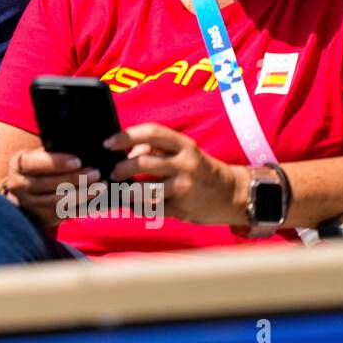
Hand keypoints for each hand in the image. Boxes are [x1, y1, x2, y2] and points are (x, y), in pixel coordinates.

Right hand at [2, 149, 102, 227]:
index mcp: (18, 165)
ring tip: (101, 188)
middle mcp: (19, 186)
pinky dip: (84, 208)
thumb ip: (51, 152)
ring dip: (82, 195)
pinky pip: (66, 214)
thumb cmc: (39, 166)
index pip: (34, 163)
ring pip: (57, 202)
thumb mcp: (37, 155)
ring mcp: (30, 204)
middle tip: (96, 174)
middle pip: (47, 184)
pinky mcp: (42, 218)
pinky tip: (99, 203)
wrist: (25, 191)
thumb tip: (80, 147)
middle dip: (74, 179)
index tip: (78, 161)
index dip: (56, 163)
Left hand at [106, 123, 245, 224]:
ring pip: (145, 190)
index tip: (108, 143)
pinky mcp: (183, 209)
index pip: (152, 133)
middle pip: (143, 162)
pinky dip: (138, 207)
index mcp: (184, 145)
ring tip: (121, 191)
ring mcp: (185, 188)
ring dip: (127, 191)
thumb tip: (126, 153)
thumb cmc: (200, 169)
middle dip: (122, 168)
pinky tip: (133, 205)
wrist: (233, 194)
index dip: (126, 136)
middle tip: (113, 172)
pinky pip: (153, 209)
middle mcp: (186, 164)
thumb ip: (157, 149)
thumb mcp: (184, 151)